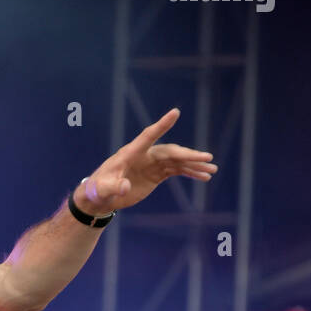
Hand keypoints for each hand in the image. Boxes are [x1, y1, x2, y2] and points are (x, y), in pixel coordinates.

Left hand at [74, 107, 217, 215]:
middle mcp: (144, 155)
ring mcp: (151, 164)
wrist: (100, 197)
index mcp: (131, 153)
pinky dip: (190, 173)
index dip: (162, 125)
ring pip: (177, 161)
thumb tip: (124, 187)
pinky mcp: (155, 174)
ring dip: (194, 165)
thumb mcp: (103, 189)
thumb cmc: (98, 190)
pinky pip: (176, 170)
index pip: (149, 136)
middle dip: (189, 155)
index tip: (175, 112)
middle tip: (207, 158)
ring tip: (212, 169)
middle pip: (171, 151)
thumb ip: (113, 186)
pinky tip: (203, 177)